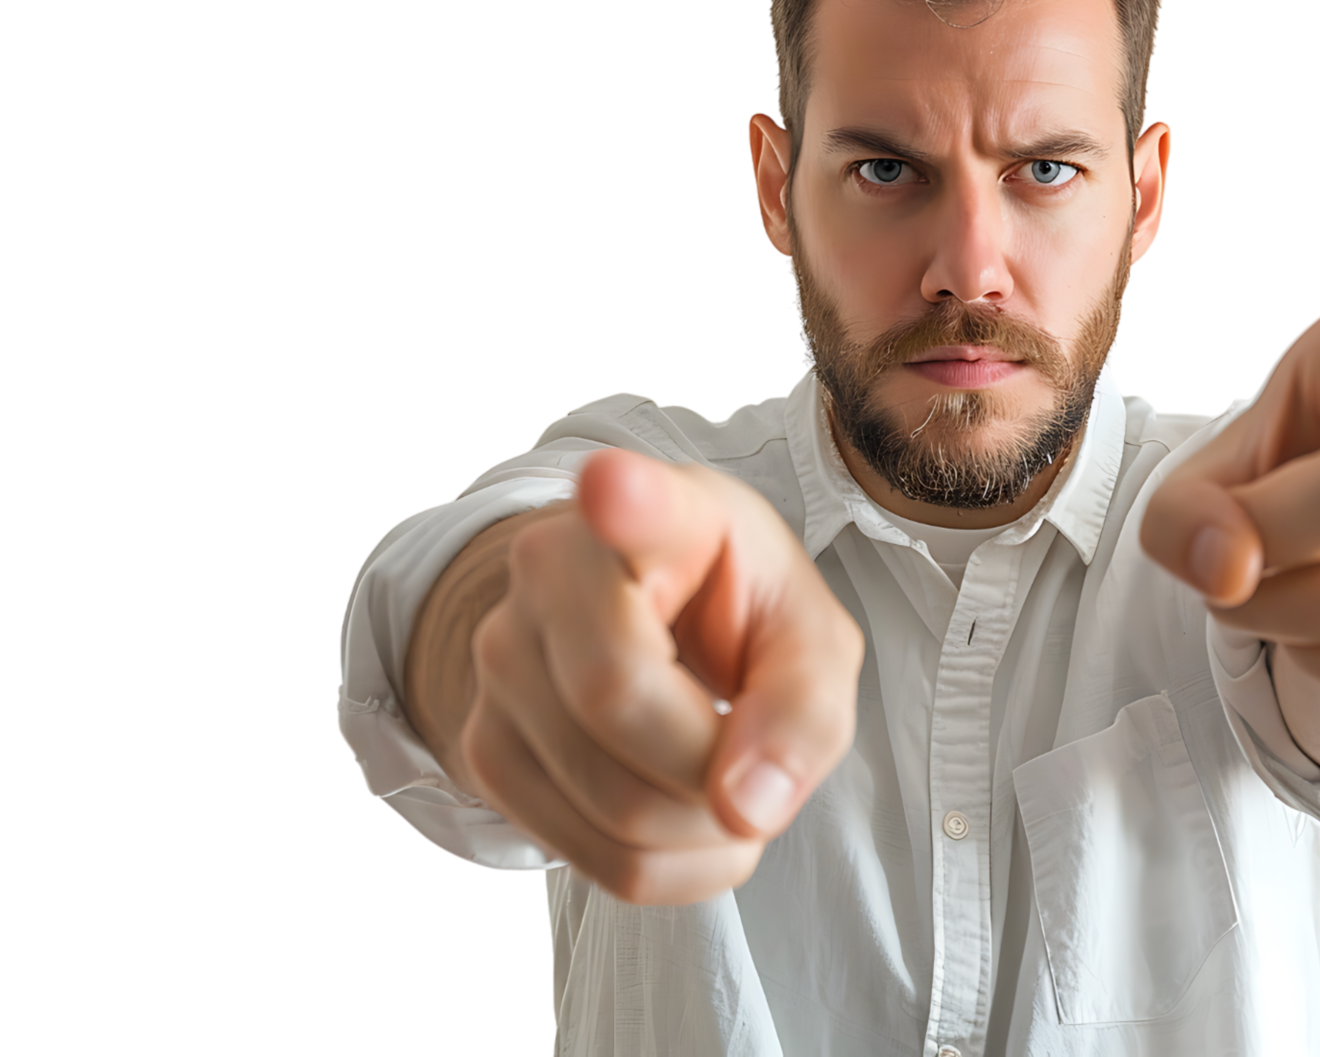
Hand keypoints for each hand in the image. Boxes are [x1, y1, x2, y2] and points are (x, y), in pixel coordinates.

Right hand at [458, 449, 864, 904]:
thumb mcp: (806, 637)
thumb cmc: (734, 613)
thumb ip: (804, 708)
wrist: (650, 627)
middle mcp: (551, 571)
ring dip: (704, 831)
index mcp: (657, 516)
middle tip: (754, 752)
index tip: (612, 483)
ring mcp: (501, 660)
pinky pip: (589, 857)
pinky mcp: (484, 749)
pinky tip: (678, 807)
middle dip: (719, 768)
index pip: (630, 500)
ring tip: (722, 778)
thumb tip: (747, 808)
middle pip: (622, 705)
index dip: (621, 498)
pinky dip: (668, 864)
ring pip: (612, 807)